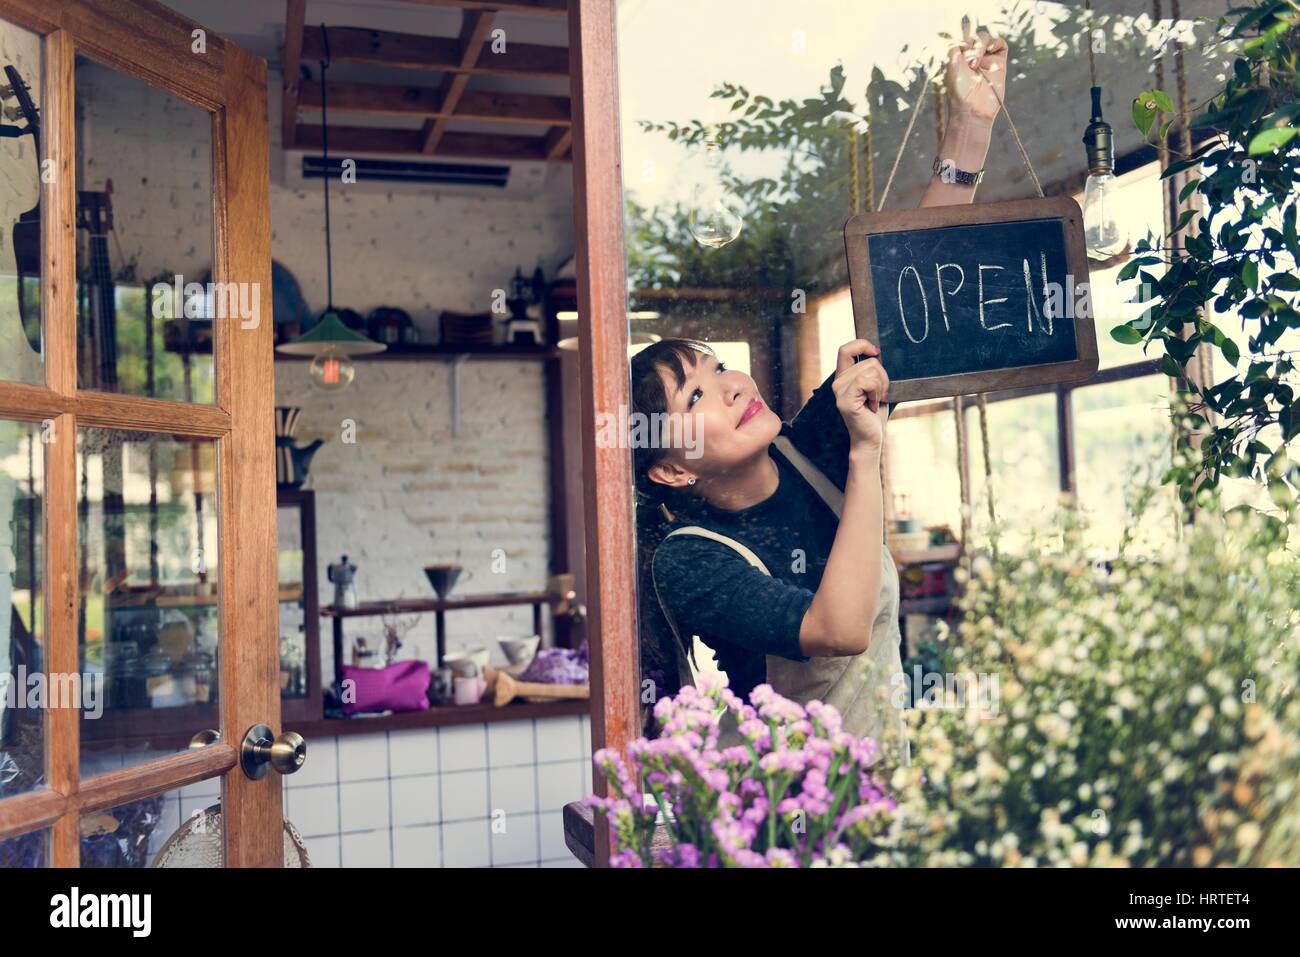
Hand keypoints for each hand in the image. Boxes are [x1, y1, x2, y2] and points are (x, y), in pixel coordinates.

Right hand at [832, 339, 888, 454]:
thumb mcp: (875, 388)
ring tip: (874, 402)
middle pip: (870, 361)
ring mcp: (839, 391)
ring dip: (881, 387)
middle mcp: (838, 382)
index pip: (845, 349)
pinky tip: (872, 405)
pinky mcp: (845, 400)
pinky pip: (868, 382)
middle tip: (878, 396)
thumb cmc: (874, 415)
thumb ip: (872, 371)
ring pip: (871, 370)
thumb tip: (878, 352)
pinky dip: (877, 392)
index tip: (876, 351)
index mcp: (843, 377)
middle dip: (883, 377)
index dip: (861, 344)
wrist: (870, 439)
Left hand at [945, 19, 1007, 123]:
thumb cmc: (959, 90)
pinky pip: (1000, 43)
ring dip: (979, 46)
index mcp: (958, 55)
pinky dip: (995, 43)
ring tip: (974, 64)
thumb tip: (960, 30)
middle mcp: (972, 55)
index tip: (958, 46)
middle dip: (969, 43)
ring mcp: (986, 58)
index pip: (961, 34)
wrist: (973, 108)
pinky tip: (989, 51)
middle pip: (973, 34)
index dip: (960, 34)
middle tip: (967, 62)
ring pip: (985, 37)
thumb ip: (954, 44)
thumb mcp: (951, 64)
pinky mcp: (999, 62)